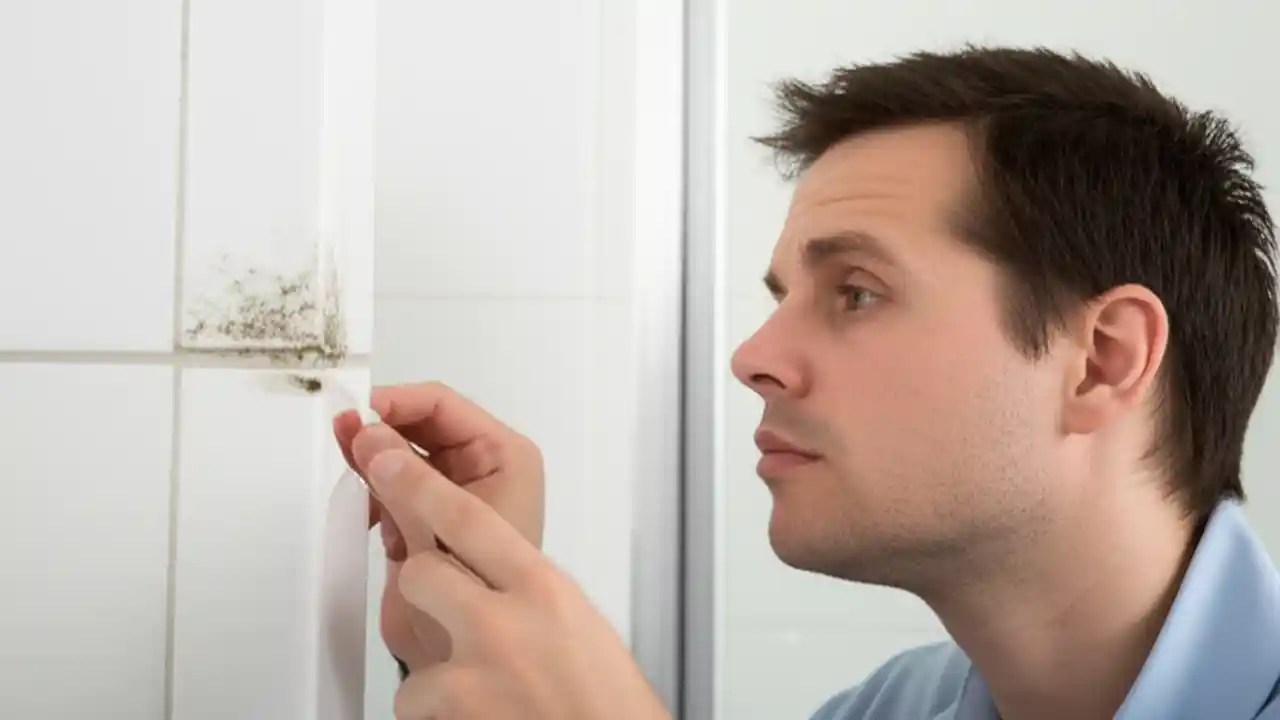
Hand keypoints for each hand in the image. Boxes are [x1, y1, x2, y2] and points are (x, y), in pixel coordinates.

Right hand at [333, 382, 544, 670]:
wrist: (461, 656)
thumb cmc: (476, 593)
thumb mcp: (437, 524)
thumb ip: (402, 475)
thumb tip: (365, 432)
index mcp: (503, 454)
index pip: (443, 405)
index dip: (396, 402)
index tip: (356, 410)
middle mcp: (481, 466)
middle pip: (420, 425)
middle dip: (381, 433)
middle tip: (341, 435)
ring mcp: (454, 492)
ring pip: (402, 455)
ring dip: (375, 465)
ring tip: (353, 473)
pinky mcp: (427, 516)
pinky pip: (393, 485)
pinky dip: (375, 493)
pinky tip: (369, 513)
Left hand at [364, 447, 669, 719]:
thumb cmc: (608, 705)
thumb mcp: (581, 627)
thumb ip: (532, 590)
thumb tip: (494, 569)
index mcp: (545, 589)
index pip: (467, 516)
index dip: (417, 483)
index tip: (387, 460)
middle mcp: (505, 624)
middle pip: (420, 569)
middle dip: (420, 582)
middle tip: (443, 607)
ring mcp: (471, 673)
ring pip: (408, 640)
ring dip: (429, 660)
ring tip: (474, 687)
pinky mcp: (448, 716)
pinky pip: (408, 701)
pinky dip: (430, 710)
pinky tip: (466, 714)